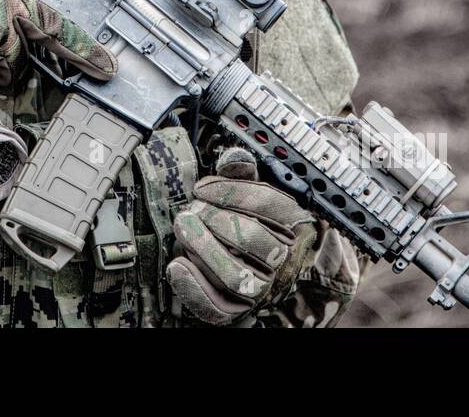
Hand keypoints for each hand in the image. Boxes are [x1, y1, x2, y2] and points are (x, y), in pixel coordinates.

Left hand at [167, 147, 317, 325]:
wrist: (251, 267)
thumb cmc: (248, 223)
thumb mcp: (249, 194)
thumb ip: (242, 174)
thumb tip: (235, 157)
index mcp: (291, 227)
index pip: (271, 206)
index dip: (232, 192)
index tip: (202, 188)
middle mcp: (281, 261)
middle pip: (252, 239)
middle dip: (215, 219)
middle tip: (191, 209)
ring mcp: (259, 288)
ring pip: (235, 275)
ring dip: (203, 247)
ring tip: (183, 226)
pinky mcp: (235, 310)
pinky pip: (217, 308)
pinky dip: (193, 286)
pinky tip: (177, 263)